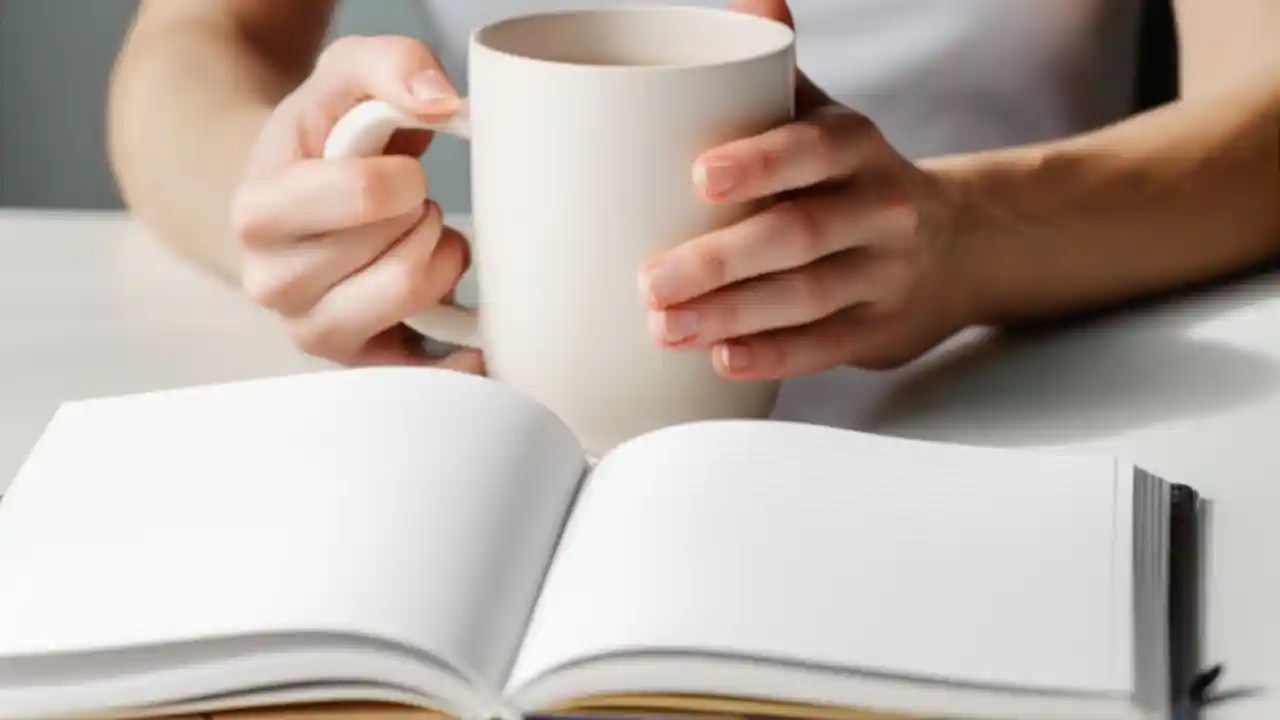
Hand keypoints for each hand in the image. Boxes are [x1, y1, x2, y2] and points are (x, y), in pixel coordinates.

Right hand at [231, 36, 482, 371]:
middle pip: (398, 252)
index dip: (406, 177)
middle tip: (409, 208)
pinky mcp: (360, 365)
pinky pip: (427, 374)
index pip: (362, 196)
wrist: (297, 198)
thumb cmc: (326, 139)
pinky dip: (462, 353)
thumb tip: (445, 102)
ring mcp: (314, 332)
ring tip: (421, 240)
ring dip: (443, 260)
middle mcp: (272, 284)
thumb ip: (390, 66)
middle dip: (425, 217)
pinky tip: (473, 326)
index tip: (400, 171)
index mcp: (258, 213)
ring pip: (415, 298)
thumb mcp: (344, 78)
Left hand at [637, 1, 970, 380]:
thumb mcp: (825, 119)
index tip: (698, 176)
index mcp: (856, 145)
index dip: (761, 162)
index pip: (812, 149)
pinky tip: (722, 361)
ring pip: (808, 298)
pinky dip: (775, 356)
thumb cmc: (850, 176)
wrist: (952, 245)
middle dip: (721, 261)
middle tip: (650, 281)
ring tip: (666, 327)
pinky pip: (827, 346)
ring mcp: (886, 273)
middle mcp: (881, 207)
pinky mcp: (881, 329)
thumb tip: (751, 0)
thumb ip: (778, 70)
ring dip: (732, 316)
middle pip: (799, 234)